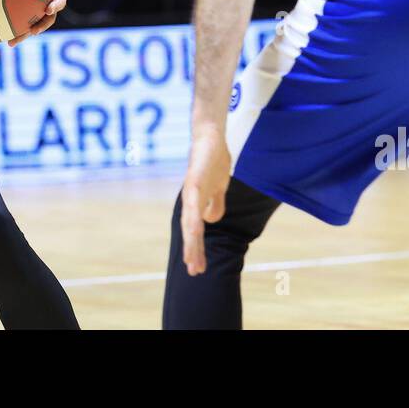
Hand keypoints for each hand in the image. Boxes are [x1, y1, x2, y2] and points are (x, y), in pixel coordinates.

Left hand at [8, 0, 67, 46]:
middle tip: (31, 32)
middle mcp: (51, 3)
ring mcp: (39, 10)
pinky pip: (20, 21)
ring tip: (11, 42)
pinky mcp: (28, 12)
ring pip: (33, 25)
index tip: (49, 8)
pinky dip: (10, 28)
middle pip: (47, 19)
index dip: (56, 4)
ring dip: (23, 34)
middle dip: (39, 27)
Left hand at [180, 126, 231, 274]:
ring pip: (190, 220)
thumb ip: (215, 203)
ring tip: (192, 258)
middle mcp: (190, 199)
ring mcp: (191, 189)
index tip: (198, 267)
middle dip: (192, 251)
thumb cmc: (213, 160)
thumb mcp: (218, 186)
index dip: (195, 248)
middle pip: (190, 230)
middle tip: (194, 271)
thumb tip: (211, 220)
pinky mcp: (195, 178)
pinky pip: (194, 200)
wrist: (210, 136)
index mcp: (196, 202)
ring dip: (191, 240)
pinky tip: (196, 228)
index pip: (194, 230)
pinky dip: (194, 215)